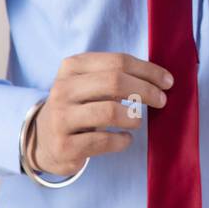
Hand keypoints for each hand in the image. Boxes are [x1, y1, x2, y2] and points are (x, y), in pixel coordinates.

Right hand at [30, 52, 173, 175]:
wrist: (41, 139)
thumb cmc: (77, 106)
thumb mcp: (89, 83)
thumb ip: (117, 76)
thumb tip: (160, 78)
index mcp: (72, 67)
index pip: (118, 61)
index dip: (148, 70)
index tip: (167, 81)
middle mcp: (63, 89)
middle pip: (114, 81)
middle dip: (146, 90)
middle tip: (161, 100)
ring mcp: (61, 118)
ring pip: (109, 111)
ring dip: (133, 116)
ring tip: (137, 120)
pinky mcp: (64, 146)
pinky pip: (103, 141)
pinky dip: (122, 140)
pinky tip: (125, 139)